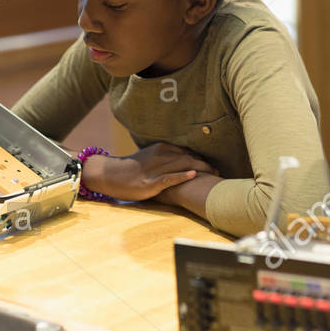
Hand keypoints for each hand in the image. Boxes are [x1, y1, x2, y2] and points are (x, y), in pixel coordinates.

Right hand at [83, 143, 217, 200]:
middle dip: (205, 164)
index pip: (187, 150)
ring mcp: (155, 169)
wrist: (111, 174)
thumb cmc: (132, 168)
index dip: (202, 157)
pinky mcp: (150, 182)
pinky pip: (169, 177)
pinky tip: (193, 175)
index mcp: (162, 148)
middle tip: (217, 172)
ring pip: (182, 165)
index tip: (213, 164)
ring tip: (213, 174)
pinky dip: (182, 176)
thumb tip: (185, 160)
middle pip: (189, 157)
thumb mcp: (150, 157)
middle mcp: (160, 155)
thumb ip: (166, 157)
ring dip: (200, 169)